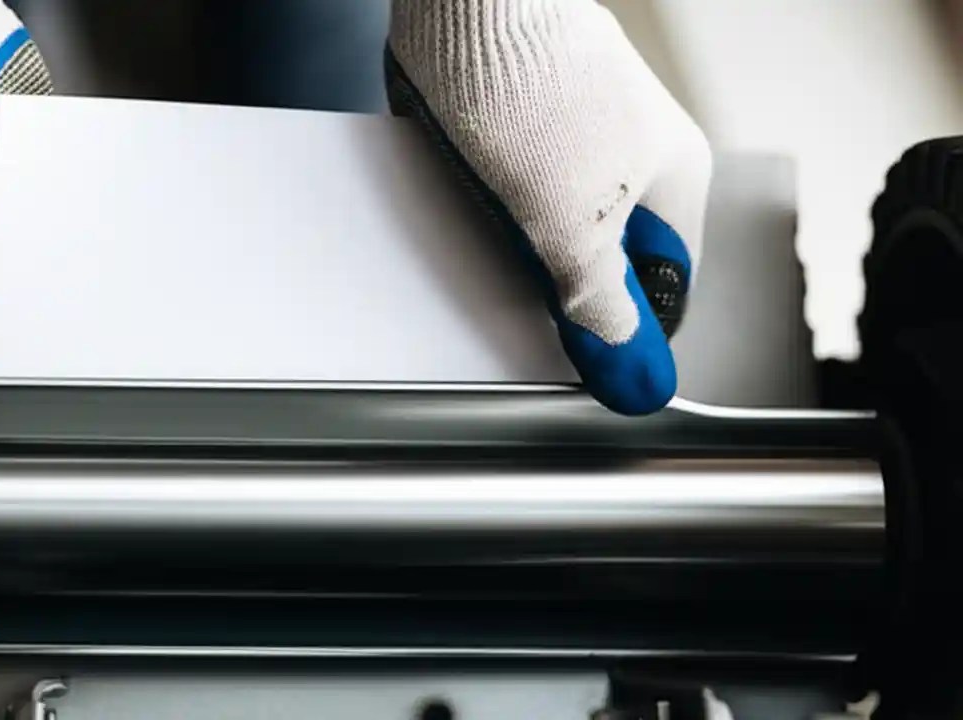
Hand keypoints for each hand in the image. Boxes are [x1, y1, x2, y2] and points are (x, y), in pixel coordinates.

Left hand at [387, 0, 711, 414]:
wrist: (467, 1)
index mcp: (674, 179)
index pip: (667, 285)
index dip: (627, 328)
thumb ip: (601, 304)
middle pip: (605, 253)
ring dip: (517, 241)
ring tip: (486, 236)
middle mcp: (633, 152)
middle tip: (521, 293)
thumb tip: (635, 374)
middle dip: (561, 284)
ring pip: (553, 217)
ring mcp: (576, 128)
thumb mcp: (574, 228)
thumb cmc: (533, 96)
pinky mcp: (522, 112)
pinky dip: (488, 199)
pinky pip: (511, 180)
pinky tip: (462, 201)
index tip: (585, 355)